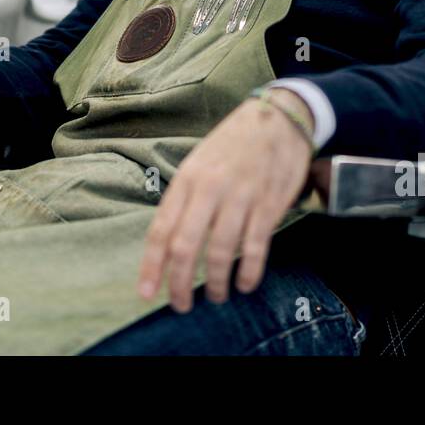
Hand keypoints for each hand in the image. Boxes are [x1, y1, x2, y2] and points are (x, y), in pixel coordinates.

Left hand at [136, 89, 315, 312]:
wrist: (278, 118)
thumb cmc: (234, 143)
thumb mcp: (199, 162)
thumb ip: (185, 199)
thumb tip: (168, 242)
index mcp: (187, 179)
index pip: (161, 229)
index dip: (151, 266)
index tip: (146, 293)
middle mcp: (210, 189)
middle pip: (186, 246)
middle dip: (180, 283)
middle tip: (180, 305)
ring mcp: (241, 197)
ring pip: (221, 252)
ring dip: (216, 283)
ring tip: (216, 297)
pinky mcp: (269, 204)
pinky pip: (255, 247)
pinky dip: (249, 272)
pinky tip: (244, 285)